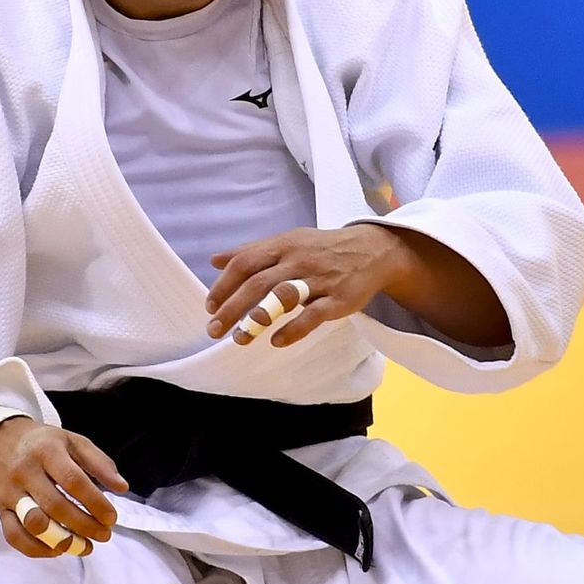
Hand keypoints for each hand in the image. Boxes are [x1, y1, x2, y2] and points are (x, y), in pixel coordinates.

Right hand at [0, 417, 128, 557]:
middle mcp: (25, 471)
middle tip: (104, 534)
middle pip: (55, 506)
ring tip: (84, 546)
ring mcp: (10, 492)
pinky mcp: (0, 509)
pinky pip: (14, 536)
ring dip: (63, 541)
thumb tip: (122, 487)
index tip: (111, 518)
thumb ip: (100, 462)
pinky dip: (37, 549)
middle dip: (84, 526)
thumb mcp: (73, 441)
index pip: (73, 480)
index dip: (95, 503)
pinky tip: (57, 549)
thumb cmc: (43, 444)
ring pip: (34, 524)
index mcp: (46, 450)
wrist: (0, 441)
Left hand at [205, 225, 408, 347]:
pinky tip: (277, 341)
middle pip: (258, 283)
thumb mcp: (286, 242)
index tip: (210, 306)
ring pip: (284, 297)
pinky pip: (314, 314)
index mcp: (282, 246)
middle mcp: (298, 261)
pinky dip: (294, 329)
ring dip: (259, 318)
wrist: (373, 250)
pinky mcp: (339, 299)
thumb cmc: (320, 249)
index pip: (244, 263)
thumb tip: (214, 259)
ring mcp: (319, 280)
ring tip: (240, 338)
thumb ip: (250, 251)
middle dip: (232, 307)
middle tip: (214, 330)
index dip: (224, 285)